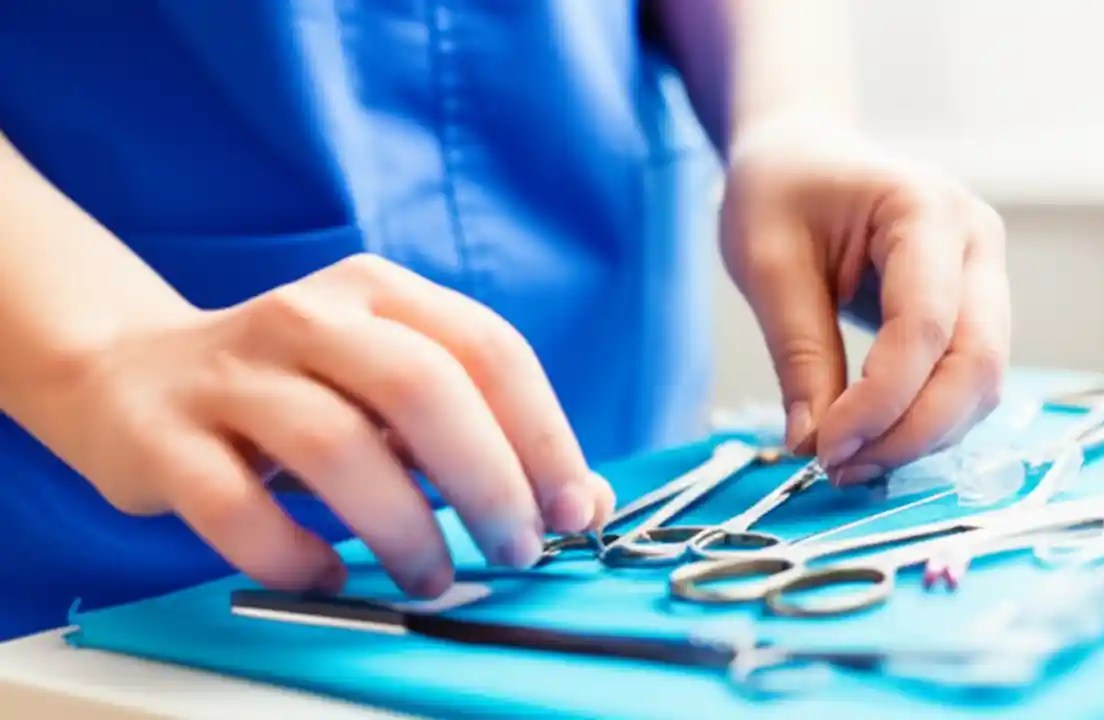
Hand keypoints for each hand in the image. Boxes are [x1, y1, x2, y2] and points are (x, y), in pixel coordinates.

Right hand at [38, 254, 613, 595]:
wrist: (128, 375)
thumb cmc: (296, 393)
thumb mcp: (388, 389)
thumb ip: (480, 435)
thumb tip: (583, 501)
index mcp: (379, 291)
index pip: (487, 347)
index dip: (544, 433)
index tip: (571, 509)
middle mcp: (308, 316)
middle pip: (419, 387)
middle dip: (487, 480)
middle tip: (515, 551)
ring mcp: (231, 373)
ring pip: (334, 445)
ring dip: (402, 527)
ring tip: (432, 578)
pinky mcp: (162, 437)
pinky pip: (236, 508)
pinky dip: (294, 555)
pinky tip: (328, 575)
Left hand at [720, 113, 1010, 484]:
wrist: (800, 152)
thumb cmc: (778, 190)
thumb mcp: (766, 263)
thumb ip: (798, 352)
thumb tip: (812, 445)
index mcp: (926, 210)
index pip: (924, 326)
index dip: (880, 401)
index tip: (823, 448)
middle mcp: (976, 242)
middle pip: (976, 363)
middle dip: (911, 432)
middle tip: (840, 471)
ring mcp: (984, 276)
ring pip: (980, 383)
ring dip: (920, 437)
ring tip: (846, 462)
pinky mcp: (972, 310)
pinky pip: (964, 381)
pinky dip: (923, 422)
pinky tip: (869, 442)